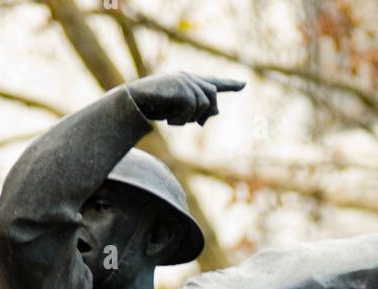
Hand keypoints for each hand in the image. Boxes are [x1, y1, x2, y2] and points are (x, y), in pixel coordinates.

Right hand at [129, 72, 244, 126]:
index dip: (229, 85)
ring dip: (188, 118)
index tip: (243, 85)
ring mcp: (185, 81)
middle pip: (212, 97)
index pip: (213, 83)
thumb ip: (197, 111)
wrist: (134, 101)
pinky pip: (192, 107)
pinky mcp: (181, 87)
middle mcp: (189, 78)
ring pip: (203, 104)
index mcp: (188, 82)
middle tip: (184, 122)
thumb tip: (217, 111)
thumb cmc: (153, 107)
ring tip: (171, 119)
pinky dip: (181, 118)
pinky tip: (169, 119)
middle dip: (203, 114)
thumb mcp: (179, 111)